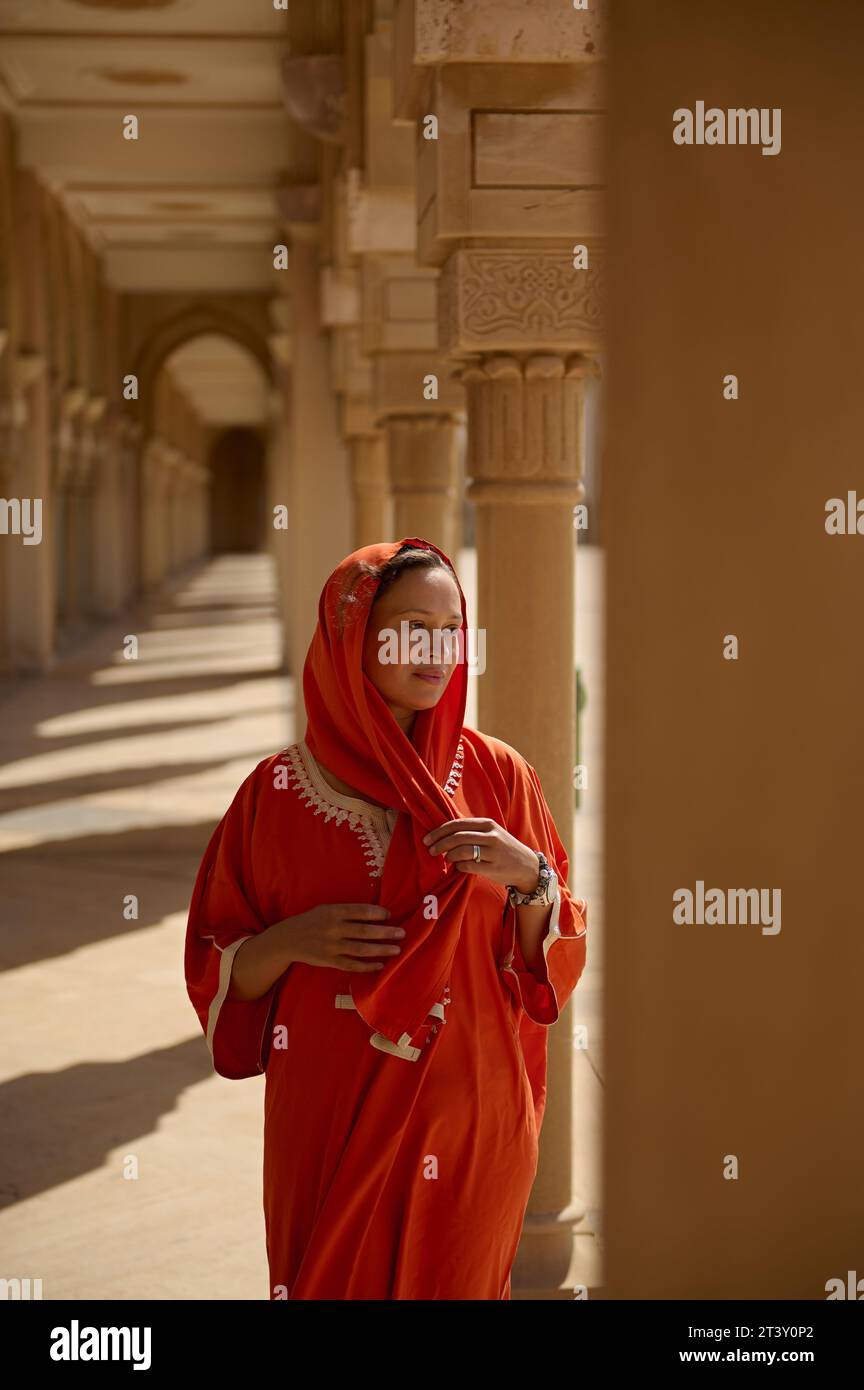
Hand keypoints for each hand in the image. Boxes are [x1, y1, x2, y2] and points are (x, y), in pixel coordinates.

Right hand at [283, 903, 403, 972]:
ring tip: (396, 950)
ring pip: (361, 949)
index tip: (390, 915)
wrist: (288, 938)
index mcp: (334, 912)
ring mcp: (331, 946)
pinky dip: (367, 966)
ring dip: (381, 950)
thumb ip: (347, 911)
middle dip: (385, 932)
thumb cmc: (312, 921)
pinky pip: (351, 965)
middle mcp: (333, 928)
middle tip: (401, 933)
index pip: (361, 911)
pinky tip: (380, 965)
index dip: (378, 913)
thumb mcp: (326, 909)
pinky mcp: (329, 960)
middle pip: (365, 931)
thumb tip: (374, 913)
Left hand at [422, 818, 540, 893]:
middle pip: (457, 837)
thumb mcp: (491, 833)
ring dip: (449, 856)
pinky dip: (459, 866)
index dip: (440, 831)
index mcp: (488, 824)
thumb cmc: (503, 849)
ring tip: (446, 859)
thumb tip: (443, 832)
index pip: (457, 824)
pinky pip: (468, 866)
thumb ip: (472, 831)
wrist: (527, 866)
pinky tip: (459, 867)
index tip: (428, 838)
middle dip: (440, 844)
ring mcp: (493, 852)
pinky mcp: (493, 868)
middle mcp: (491, 836)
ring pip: (462, 851)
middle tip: (430, 850)